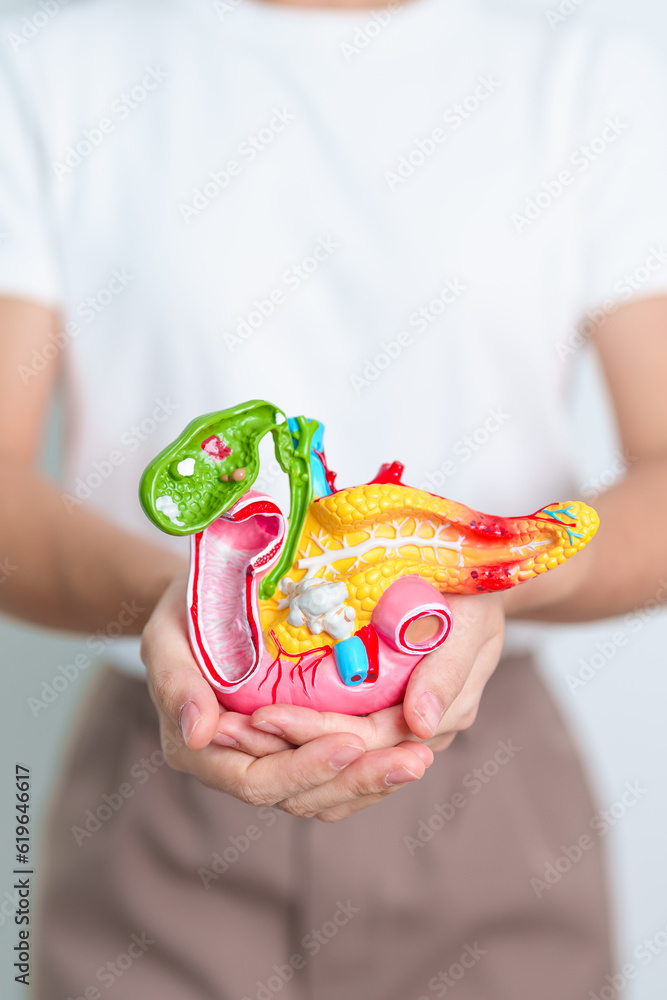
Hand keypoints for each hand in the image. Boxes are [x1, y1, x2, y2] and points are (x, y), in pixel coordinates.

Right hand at [140, 573, 432, 820]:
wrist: (202, 600)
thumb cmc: (185, 609)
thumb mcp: (168, 632)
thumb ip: (175, 679)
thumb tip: (199, 732)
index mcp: (198, 747)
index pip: (256, 780)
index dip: (304, 768)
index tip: (351, 742)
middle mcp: (232, 766)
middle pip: (300, 798)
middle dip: (357, 780)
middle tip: (413, 759)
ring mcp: (267, 762)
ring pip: (323, 796)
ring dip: (373, 781)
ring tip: (420, 758)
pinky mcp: (295, 750)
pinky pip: (333, 778)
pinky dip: (369, 769)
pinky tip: (409, 748)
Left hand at [247, 592, 505, 756]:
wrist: (475, 584)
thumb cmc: (475, 596)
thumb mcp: (471, 624)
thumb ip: (447, 673)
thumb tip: (422, 726)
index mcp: (434, 721)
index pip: (363, 744)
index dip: (311, 735)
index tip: (261, 716)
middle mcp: (407, 740)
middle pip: (338, 767)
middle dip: (280, 751)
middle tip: (226, 730)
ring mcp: (386, 734)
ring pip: (327, 774)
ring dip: (277, 756)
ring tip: (226, 734)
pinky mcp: (366, 720)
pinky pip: (325, 754)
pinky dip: (288, 746)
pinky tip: (250, 728)